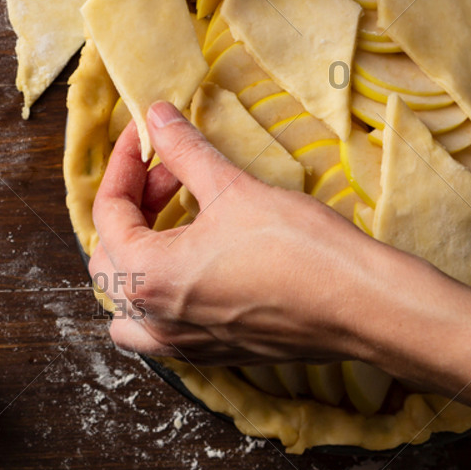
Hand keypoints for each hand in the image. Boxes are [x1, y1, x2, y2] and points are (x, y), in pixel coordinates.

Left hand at [88, 102, 382, 363]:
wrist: (362, 307)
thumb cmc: (301, 250)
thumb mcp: (234, 189)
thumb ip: (185, 152)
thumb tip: (157, 116)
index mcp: (146, 277)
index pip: (108, 212)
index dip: (125, 163)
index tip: (145, 133)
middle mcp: (153, 319)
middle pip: (110, 254)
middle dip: (134, 205)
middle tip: (171, 172)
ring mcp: (180, 344)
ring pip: (126, 300)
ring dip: (137, 255)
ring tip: (173, 219)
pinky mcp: (210, 353)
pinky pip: (158, 327)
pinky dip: (159, 292)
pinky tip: (194, 261)